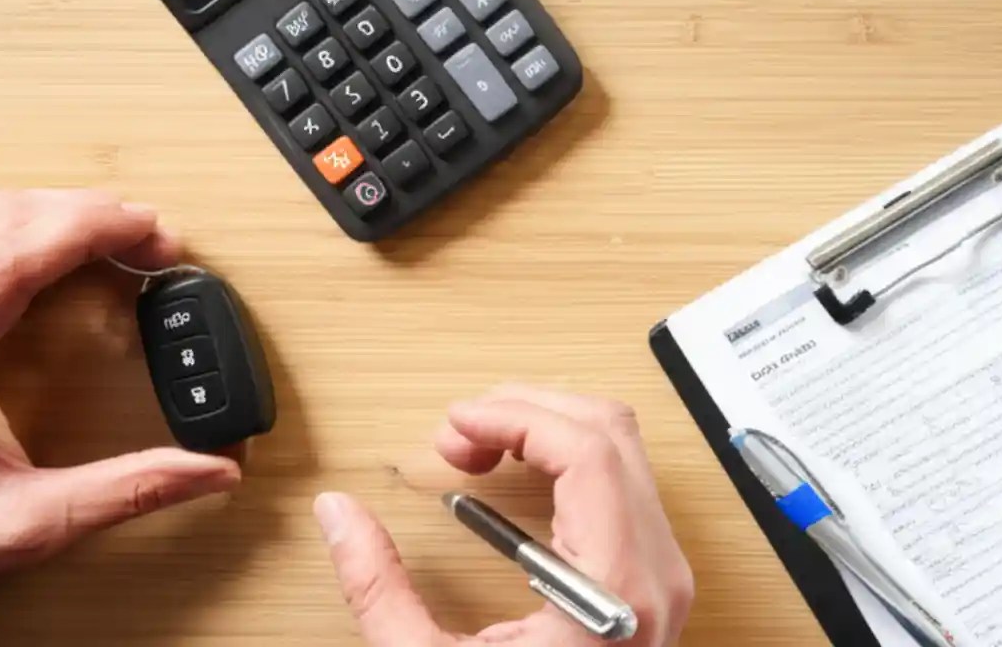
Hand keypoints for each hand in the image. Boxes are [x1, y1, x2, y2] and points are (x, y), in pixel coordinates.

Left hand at [0, 190, 240, 587]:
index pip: (12, 260)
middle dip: (83, 211)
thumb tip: (208, 471)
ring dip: (47, 211)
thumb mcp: (24, 522)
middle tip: (147, 232)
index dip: (87, 230)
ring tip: (109, 229)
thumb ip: (121, 492)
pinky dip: (13, 226)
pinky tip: (47, 244)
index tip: (146, 227)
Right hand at [315, 385, 694, 646]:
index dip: (514, 416)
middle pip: (608, 431)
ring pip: (620, 448)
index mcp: (618, 584)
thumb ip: (379, 589)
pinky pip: (621, 482)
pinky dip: (566, 460)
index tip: (456, 422)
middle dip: (523, 410)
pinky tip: (513, 477)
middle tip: (457, 434)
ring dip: (545, 429)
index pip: (587, 449)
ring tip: (478, 449)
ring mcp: (663, 571)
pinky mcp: (653, 576)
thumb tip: (338, 513)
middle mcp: (657, 568)